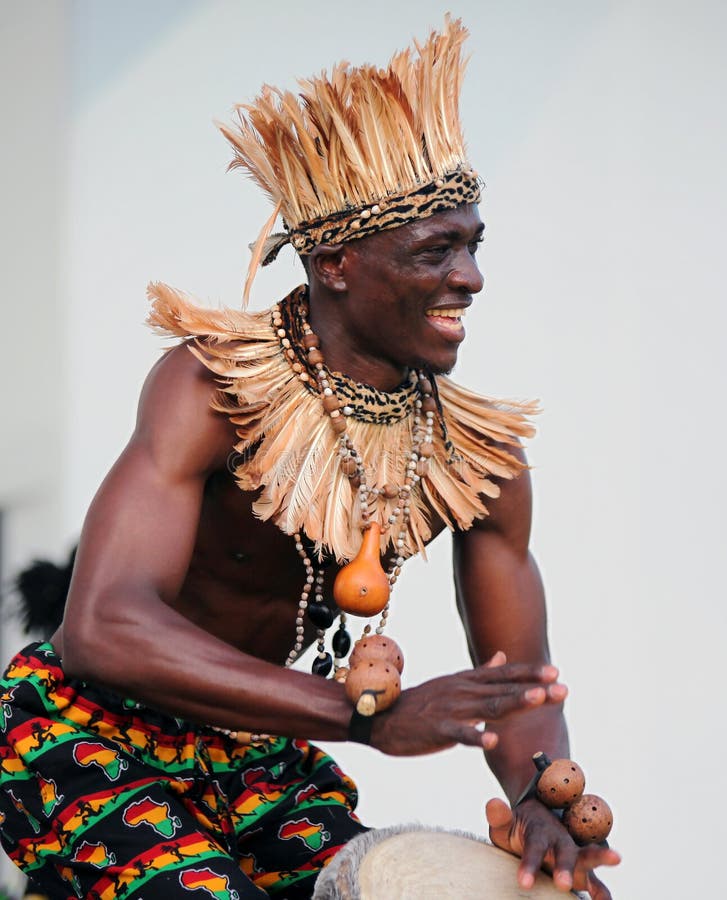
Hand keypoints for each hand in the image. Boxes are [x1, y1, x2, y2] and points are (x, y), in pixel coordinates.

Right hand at [371, 652, 567, 755]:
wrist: (382, 717)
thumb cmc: (421, 704)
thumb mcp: (452, 683)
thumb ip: (480, 673)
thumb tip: (502, 656)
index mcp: (467, 682)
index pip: (504, 676)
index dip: (529, 674)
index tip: (556, 673)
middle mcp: (462, 691)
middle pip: (504, 690)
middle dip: (534, 688)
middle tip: (563, 688)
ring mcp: (450, 709)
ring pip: (488, 707)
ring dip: (515, 702)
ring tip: (539, 699)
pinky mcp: (437, 729)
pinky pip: (459, 734)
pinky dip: (476, 736)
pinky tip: (493, 741)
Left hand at [486, 797, 620, 898]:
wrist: (537, 824)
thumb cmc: (518, 830)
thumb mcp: (506, 823)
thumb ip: (500, 816)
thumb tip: (493, 804)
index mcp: (540, 833)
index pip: (535, 848)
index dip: (529, 865)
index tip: (523, 883)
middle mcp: (561, 843)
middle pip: (566, 853)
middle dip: (565, 868)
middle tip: (563, 884)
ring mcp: (575, 857)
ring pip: (589, 860)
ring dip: (600, 865)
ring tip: (609, 881)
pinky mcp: (583, 874)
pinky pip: (596, 884)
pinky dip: (601, 895)